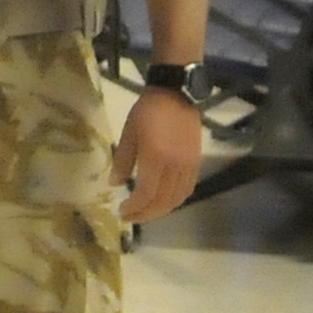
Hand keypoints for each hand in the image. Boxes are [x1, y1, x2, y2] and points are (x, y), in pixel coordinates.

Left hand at [112, 89, 201, 224]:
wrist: (175, 94)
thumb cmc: (147, 111)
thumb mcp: (128, 133)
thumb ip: (123, 161)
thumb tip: (114, 184)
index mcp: (156, 157)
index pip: (146, 194)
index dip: (135, 208)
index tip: (122, 212)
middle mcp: (175, 165)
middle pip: (163, 201)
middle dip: (146, 214)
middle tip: (131, 218)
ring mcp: (189, 165)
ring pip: (177, 198)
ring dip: (161, 210)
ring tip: (145, 212)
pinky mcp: (197, 162)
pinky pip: (188, 189)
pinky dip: (175, 200)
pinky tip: (164, 201)